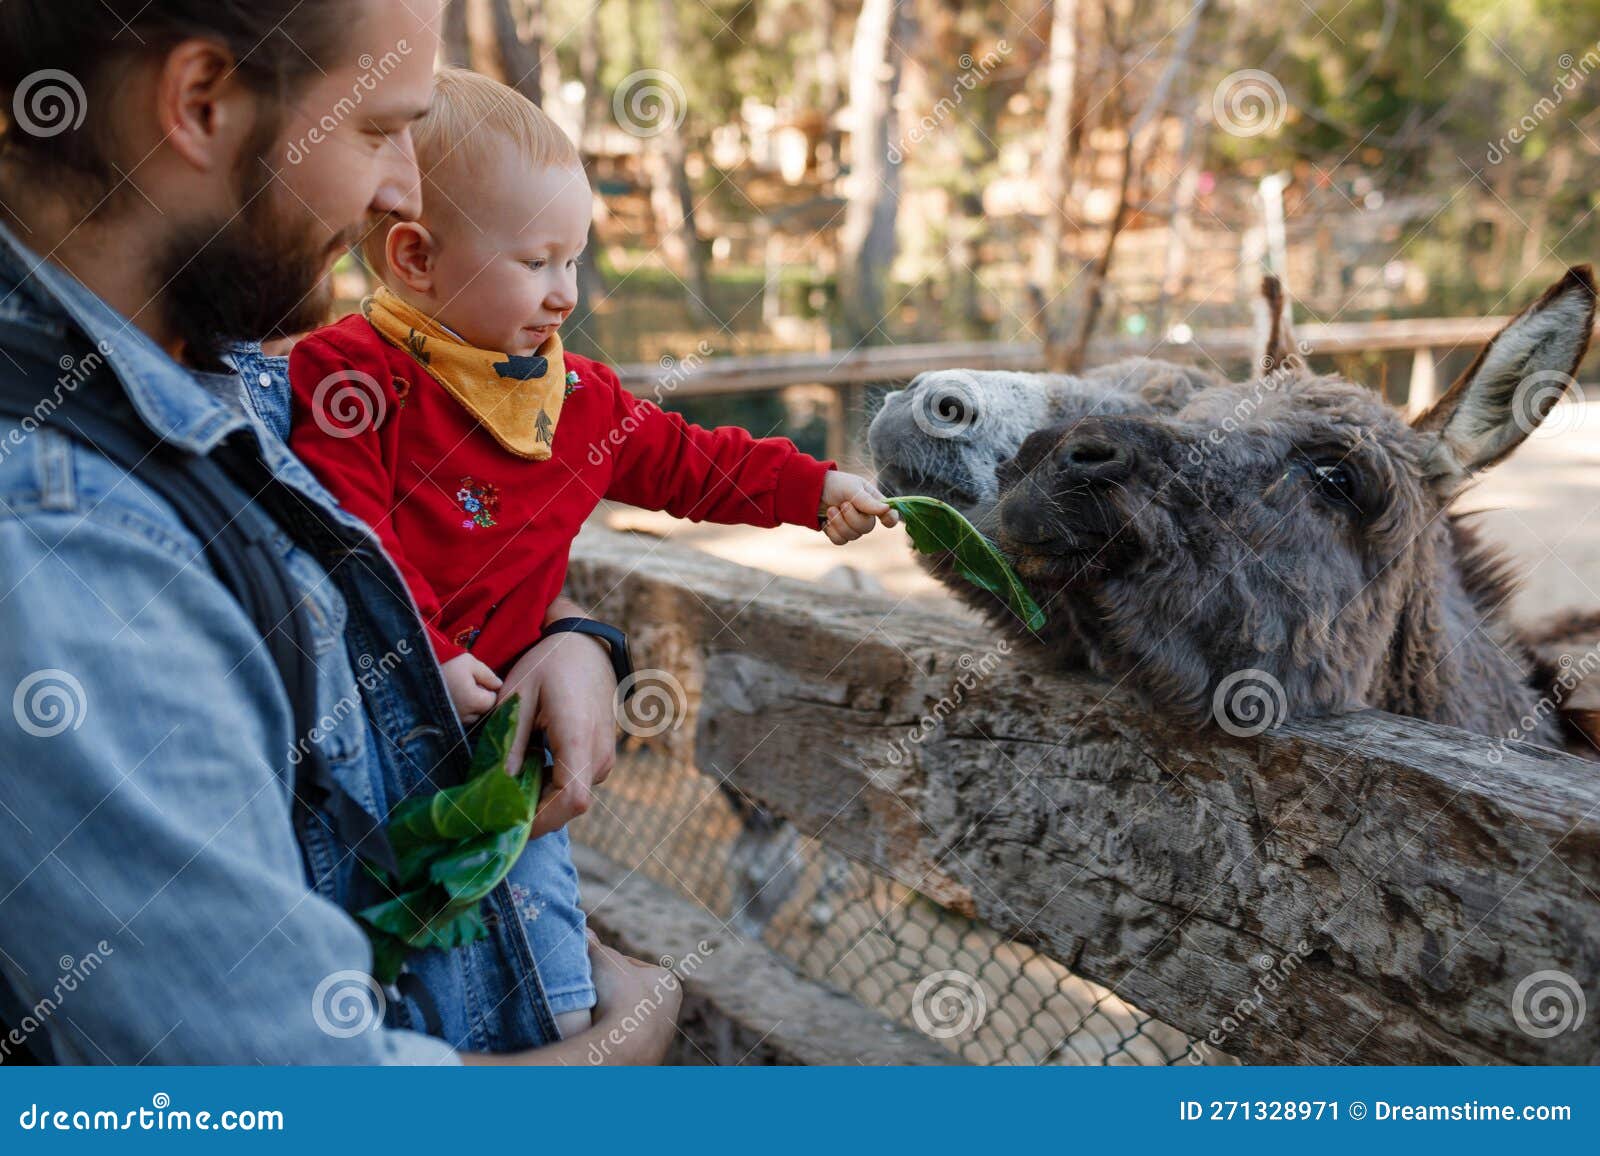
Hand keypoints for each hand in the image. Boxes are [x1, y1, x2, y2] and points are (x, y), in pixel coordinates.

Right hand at [440, 652, 501, 726]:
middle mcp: (464, 714)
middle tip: (469, 684)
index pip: (492, 701)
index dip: (489, 690)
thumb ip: (488, 675)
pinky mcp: (443, 720)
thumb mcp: (471, 663)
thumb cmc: (448, 663)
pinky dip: (459, 710)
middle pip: (481, 711)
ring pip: (470, 717)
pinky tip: (453, 697)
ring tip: (460, 690)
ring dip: (470, 707)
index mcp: (473, 700)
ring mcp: (453, 718)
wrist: (420, 667)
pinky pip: (458, 718)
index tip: (480, 681)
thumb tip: (499, 685)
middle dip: (480, 699)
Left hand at [495, 628, 617, 834]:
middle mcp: (599, 752)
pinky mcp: (602, 756)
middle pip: (570, 806)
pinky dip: (552, 788)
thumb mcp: (519, 695)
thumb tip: (500, 783)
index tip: (511, 824)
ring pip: (573, 798)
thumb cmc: (549, 664)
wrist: (585, 646)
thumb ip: (511, 740)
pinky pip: (577, 784)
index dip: (542, 819)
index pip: (570, 799)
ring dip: (543, 800)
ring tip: (511, 786)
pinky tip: (530, 769)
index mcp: (578, 736)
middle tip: (500, 811)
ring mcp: (605, 755)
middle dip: (536, 815)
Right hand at [585, 932, 681, 1062]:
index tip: (591, 969)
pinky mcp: (642, 1062)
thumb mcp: (604, 960)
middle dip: (610, 993)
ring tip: (587, 1015)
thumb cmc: (619, 996)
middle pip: (630, 996)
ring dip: (607, 1018)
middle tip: (587, 992)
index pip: (632, 968)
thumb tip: (586, 931)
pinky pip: (619, 1043)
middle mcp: (669, 1014)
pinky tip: (592, 1036)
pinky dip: (606, 1038)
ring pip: (625, 1021)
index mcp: (668, 984)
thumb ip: (595, 945)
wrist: (621, 1048)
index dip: (608, 966)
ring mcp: (657, 1042)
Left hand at [818, 470, 897, 543]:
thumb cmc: (835, 484)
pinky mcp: (839, 534)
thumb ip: (867, 501)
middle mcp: (866, 516)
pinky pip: (841, 541)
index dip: (891, 519)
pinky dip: (832, 531)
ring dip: (838, 522)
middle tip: (842, 504)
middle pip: (867, 528)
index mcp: (873, 502)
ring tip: (830, 508)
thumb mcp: (851, 488)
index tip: (886, 520)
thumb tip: (886, 509)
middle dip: (852, 517)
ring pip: (853, 536)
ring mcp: (853, 526)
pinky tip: (826, 521)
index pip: (889, 515)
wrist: (811, 490)